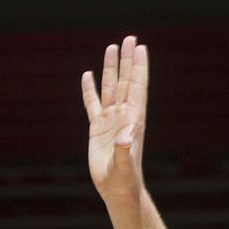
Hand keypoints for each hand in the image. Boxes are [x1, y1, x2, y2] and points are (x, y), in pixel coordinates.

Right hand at [81, 35, 148, 202]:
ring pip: (110, 88)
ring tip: (112, 47)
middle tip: (129, 38)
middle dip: (127, 60)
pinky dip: (89, 90)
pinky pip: (92, 104)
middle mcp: (123, 116)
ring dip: (111, 68)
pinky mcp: (97, 128)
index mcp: (133, 120)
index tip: (141, 48)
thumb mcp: (124, 166)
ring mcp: (110, 120)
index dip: (139, 68)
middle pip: (125, 81)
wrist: (117, 190)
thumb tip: (127, 134)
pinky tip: (87, 75)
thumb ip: (125, 150)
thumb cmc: (124, 180)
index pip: (137, 87)